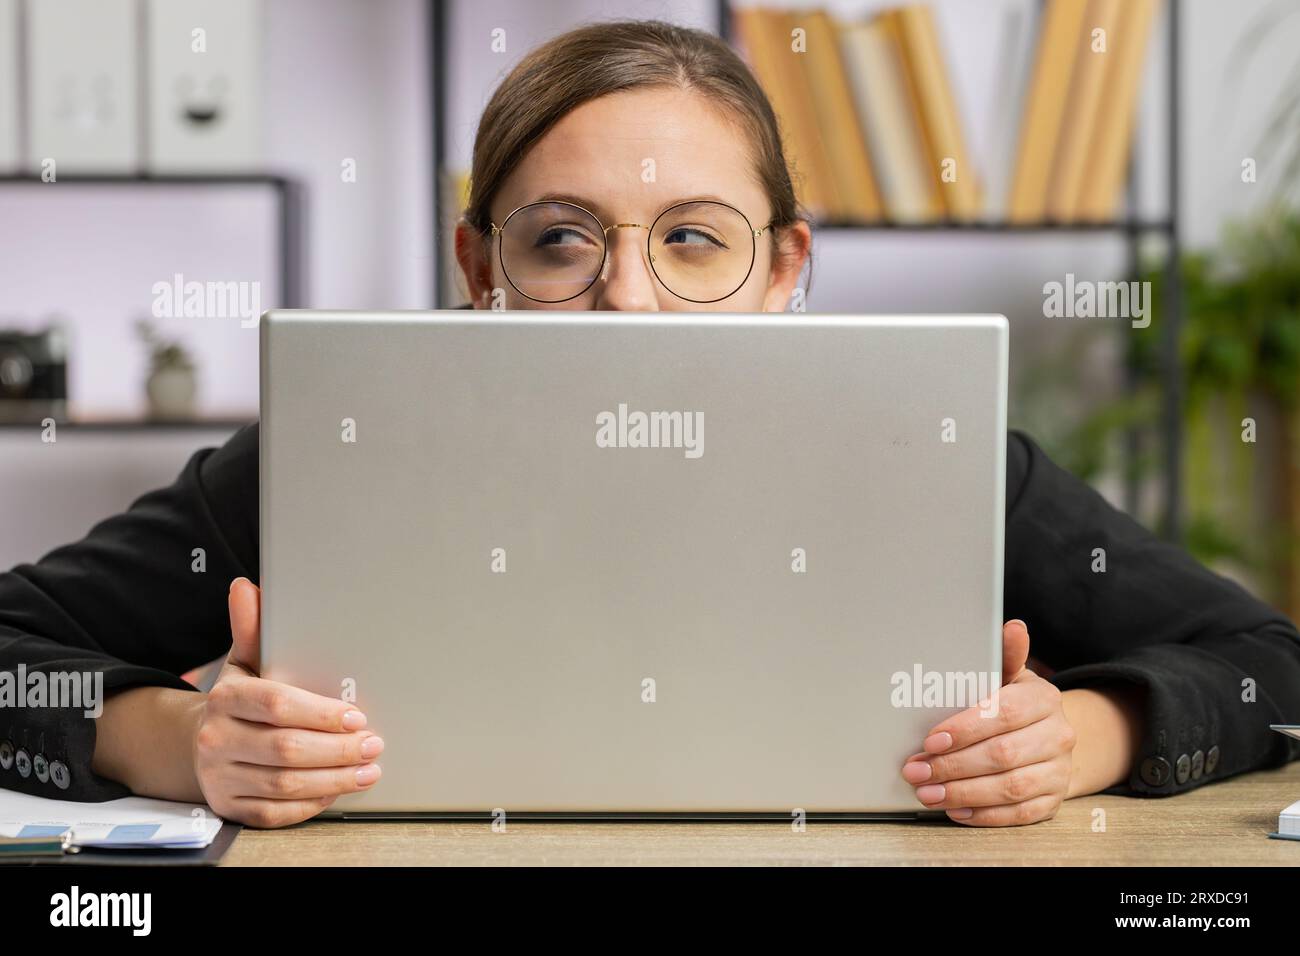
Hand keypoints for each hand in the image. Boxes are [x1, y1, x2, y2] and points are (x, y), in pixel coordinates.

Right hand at [191, 577, 383, 827]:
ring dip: (334, 779)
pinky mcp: (230, 807)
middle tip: (373, 743)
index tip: (356, 715)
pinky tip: (338, 790)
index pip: (277, 704)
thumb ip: (252, 629)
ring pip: (284, 785)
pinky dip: (311, 804)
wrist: (202, 742)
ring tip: (369, 768)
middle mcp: (217, 739)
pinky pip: (275, 813)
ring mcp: (221, 777)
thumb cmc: (241, 699)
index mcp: (225, 698)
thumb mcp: (246, 662)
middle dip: (337, 749)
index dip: (320, 712)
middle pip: (286, 749)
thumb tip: (246, 587)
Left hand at [900, 620, 1075, 826]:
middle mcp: (1059, 735)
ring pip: (1010, 788)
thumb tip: (1012, 627)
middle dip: (952, 766)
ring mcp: (1059, 770)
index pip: (1003, 713)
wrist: (1050, 736)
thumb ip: (1004, 656)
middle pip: (1003, 755)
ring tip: (927, 793)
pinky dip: (985, 815)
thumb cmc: (1016, 703)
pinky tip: (955, 810)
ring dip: (963, 793)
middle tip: (916, 771)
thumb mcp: (1009, 676)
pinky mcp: (1054, 801)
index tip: (929, 740)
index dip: (964, 729)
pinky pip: (1020, 815)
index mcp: (1044, 699)